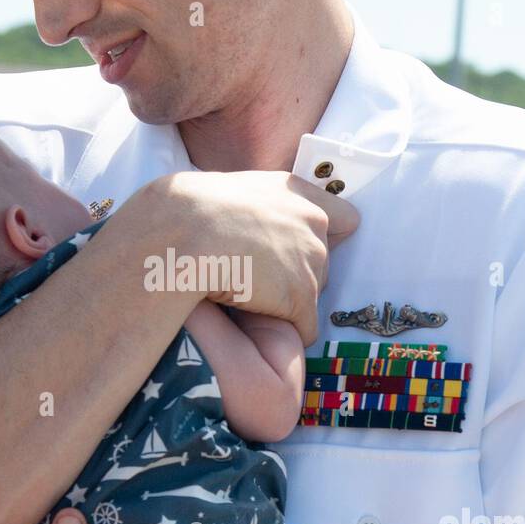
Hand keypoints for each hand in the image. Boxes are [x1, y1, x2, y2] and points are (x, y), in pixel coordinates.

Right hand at [149, 170, 358, 345]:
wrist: (181, 234)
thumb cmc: (185, 214)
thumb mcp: (226, 192)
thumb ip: (254, 208)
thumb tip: (247, 229)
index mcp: (295, 193)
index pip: (343, 219)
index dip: (324, 239)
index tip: (296, 251)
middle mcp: (312, 223)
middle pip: (323, 264)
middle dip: (296, 276)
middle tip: (255, 279)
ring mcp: (311, 260)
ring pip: (312, 296)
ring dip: (286, 302)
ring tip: (246, 296)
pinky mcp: (302, 297)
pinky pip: (306, 328)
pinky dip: (285, 331)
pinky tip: (254, 322)